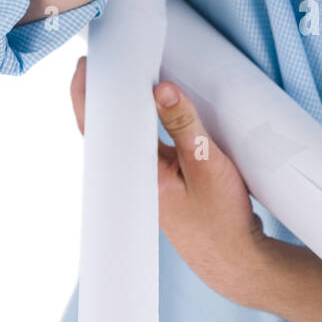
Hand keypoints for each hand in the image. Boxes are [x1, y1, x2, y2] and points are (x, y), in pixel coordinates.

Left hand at [70, 56, 265, 301]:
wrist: (236, 260)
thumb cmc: (222, 218)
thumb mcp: (207, 163)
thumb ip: (184, 124)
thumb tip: (160, 89)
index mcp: (136, 176)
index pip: (99, 128)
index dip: (88, 94)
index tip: (85, 63)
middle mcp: (134, 182)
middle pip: (107, 132)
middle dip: (103, 97)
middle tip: (103, 61)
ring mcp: (148, 186)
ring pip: (126, 141)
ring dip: (125, 111)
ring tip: (126, 78)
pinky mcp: (163, 187)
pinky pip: (144, 148)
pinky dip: (143, 126)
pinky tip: (153, 113)